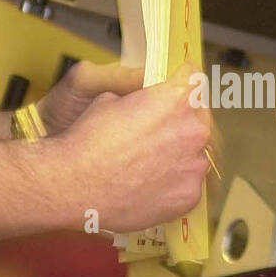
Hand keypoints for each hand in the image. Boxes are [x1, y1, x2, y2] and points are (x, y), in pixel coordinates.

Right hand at [46, 65, 211, 232]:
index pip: (194, 80)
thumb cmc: (88, 140)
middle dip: (183, 120)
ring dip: (181, 153)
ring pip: (198, 153)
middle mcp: (194, 131)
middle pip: (201, 118)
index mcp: (177, 99)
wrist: (74, 186)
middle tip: (160, 130)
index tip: (179, 86)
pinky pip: (189, 183)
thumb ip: (143, 99)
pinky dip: (175, 181)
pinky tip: (152, 183)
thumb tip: (147, 103)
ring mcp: (194, 167)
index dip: (183, 81)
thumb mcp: (111, 98)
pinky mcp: (189, 196)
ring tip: (152, 161)